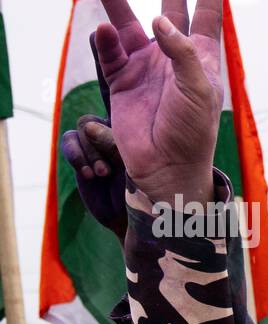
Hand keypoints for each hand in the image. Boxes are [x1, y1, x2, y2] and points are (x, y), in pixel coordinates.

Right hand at [60, 112, 126, 239]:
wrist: (130, 214)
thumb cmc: (141, 190)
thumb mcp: (132, 167)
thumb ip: (112, 144)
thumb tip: (87, 126)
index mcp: (135, 129)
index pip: (119, 109)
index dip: (111, 111)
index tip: (114, 147)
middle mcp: (115, 130)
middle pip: (95, 119)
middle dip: (97, 145)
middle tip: (107, 172)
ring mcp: (97, 140)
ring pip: (82, 127)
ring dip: (88, 152)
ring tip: (101, 174)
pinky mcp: (82, 152)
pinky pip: (69, 139)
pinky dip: (75, 155)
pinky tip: (87, 174)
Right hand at [89, 0, 221, 205]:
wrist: (167, 166)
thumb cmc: (193, 131)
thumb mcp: (199, 90)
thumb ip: (183, 52)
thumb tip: (159, 20)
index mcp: (201, 60)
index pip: (207, 19)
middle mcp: (173, 59)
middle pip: (170, 15)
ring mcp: (146, 68)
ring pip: (128, 25)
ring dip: (116, 0)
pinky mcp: (122, 81)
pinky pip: (110, 52)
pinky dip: (106, 40)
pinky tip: (104, 27)